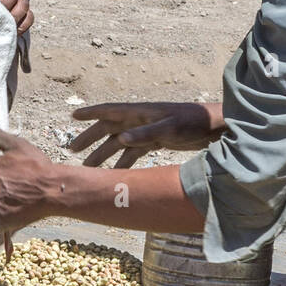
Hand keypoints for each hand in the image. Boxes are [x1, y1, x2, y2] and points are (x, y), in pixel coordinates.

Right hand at [66, 102, 223, 168]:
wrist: (213, 127)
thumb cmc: (192, 122)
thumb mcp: (169, 128)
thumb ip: (145, 134)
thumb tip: (120, 139)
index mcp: (139, 113)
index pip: (110, 111)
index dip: (91, 113)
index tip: (73, 116)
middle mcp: (139, 121)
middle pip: (108, 129)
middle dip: (90, 138)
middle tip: (72, 149)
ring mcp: (146, 132)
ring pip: (118, 143)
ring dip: (104, 154)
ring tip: (88, 168)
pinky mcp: (155, 142)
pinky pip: (133, 153)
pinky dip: (122, 162)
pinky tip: (115, 174)